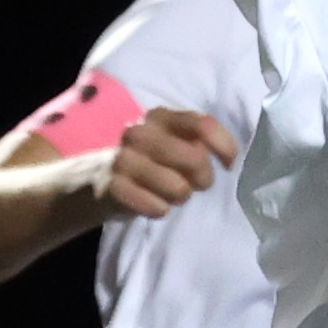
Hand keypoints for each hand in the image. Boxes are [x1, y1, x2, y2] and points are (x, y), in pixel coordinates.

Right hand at [92, 107, 237, 218]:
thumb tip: (225, 157)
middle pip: (195, 159)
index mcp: (161, 117)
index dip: (224, 146)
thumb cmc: (152, 161)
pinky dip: (161, 210)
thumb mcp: (175, 142)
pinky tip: (153, 204)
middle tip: (194, 185)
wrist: (99, 180)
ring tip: (169, 193)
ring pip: (178, 188)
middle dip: (203, 179)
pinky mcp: (114, 187)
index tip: (228, 164)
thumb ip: (200, 142)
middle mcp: (140, 132)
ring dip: (181, 197)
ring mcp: (124, 159)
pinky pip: (157, 207)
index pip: (202, 124)